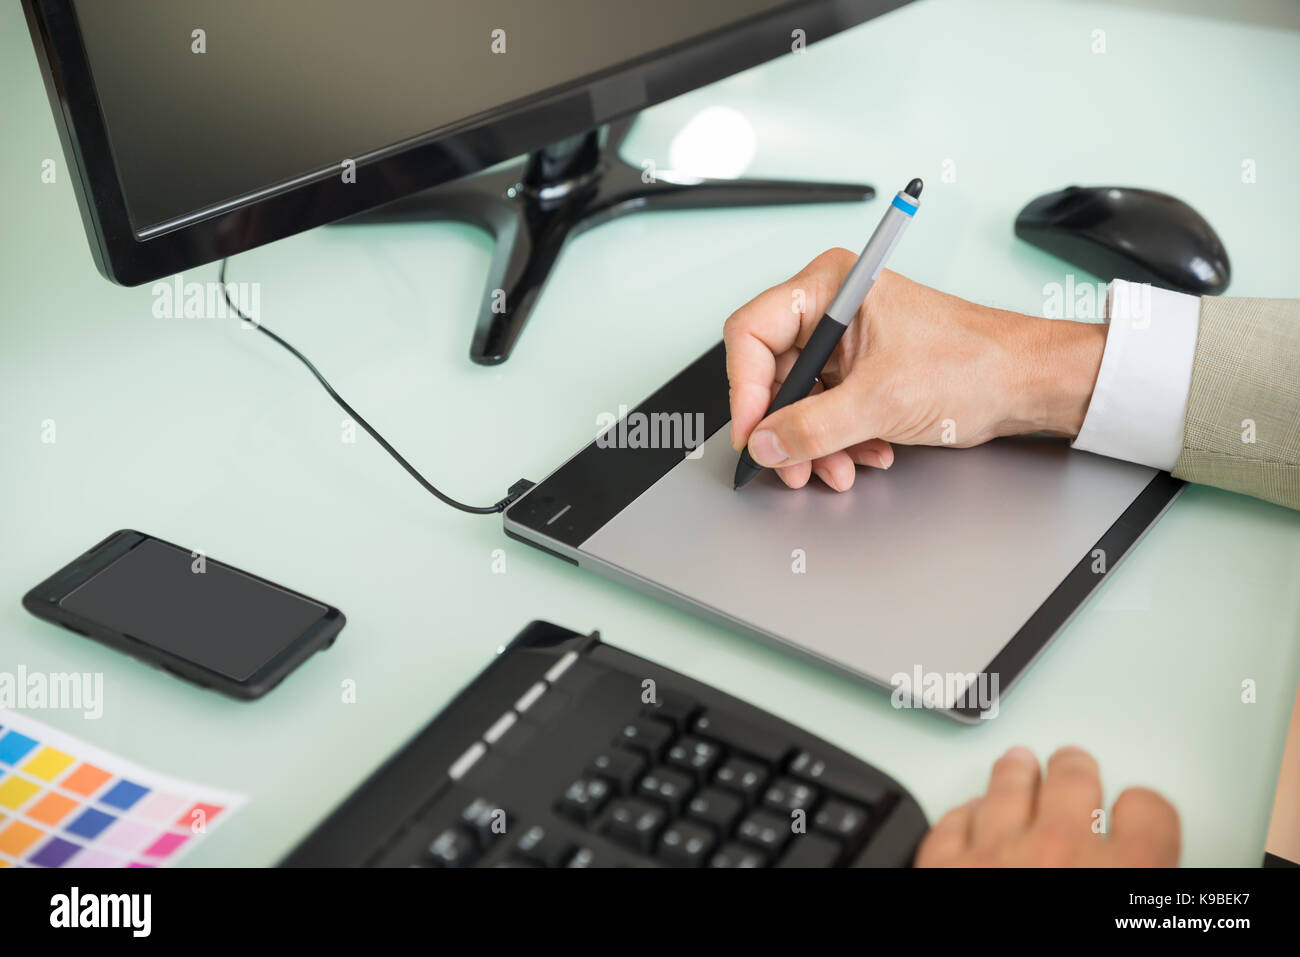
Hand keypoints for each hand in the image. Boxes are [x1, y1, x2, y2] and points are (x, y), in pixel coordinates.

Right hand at [723, 250, 1106, 489]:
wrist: (1027, 383)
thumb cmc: (974, 363)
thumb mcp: (881, 402)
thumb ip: (812, 427)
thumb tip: (765, 444)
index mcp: (830, 287)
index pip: (751, 333)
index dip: (745, 389)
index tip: (752, 433)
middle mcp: (832, 308)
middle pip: (773, 373)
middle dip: (786, 428)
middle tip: (791, 464)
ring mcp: (847, 342)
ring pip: (799, 401)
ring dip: (815, 443)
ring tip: (837, 468)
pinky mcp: (861, 371)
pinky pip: (827, 410)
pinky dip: (838, 440)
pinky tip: (865, 455)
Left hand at [915, 746, 1179, 866]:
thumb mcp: (1142, 921)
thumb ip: (1145, 881)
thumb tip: (1153, 869)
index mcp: (1127, 871)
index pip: (1149, 810)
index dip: (1142, 809)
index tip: (1137, 811)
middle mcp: (1060, 851)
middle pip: (1073, 779)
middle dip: (1073, 770)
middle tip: (1072, 763)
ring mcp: (995, 853)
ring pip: (1007, 786)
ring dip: (1015, 775)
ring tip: (1018, 762)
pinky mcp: (941, 866)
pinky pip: (952, 824)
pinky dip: (963, 818)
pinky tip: (969, 815)